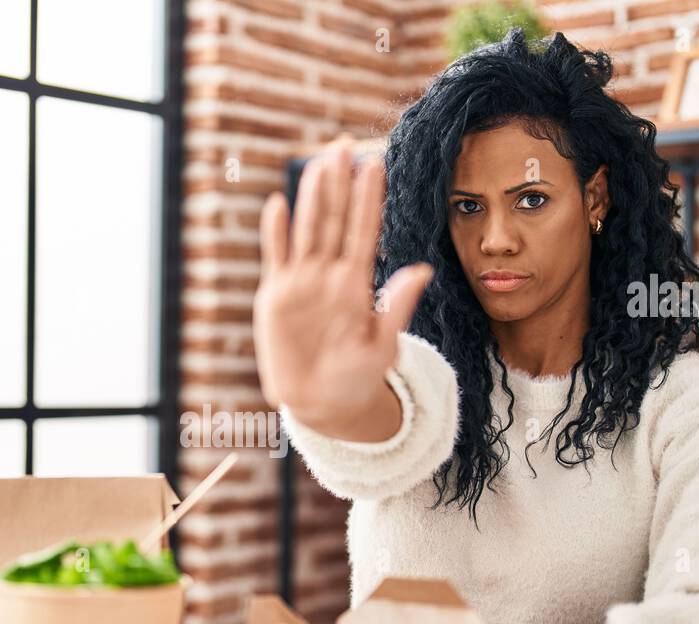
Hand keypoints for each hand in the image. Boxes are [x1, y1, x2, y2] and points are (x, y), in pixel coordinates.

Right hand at [254, 135, 433, 434]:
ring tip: (318, 162)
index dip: (368, 199)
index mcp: (357, 282)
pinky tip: (277, 204)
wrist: (322, 403)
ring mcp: (302, 282)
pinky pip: (275, 257)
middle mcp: (329, 275)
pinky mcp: (276, 296)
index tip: (375, 165)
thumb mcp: (382, 345)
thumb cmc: (357, 378)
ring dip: (311, 197)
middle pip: (334, 220)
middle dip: (339, 183)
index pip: (364, 231)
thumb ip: (397, 306)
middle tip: (344, 144)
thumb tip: (423, 269)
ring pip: (307, 230)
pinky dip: (275, 232)